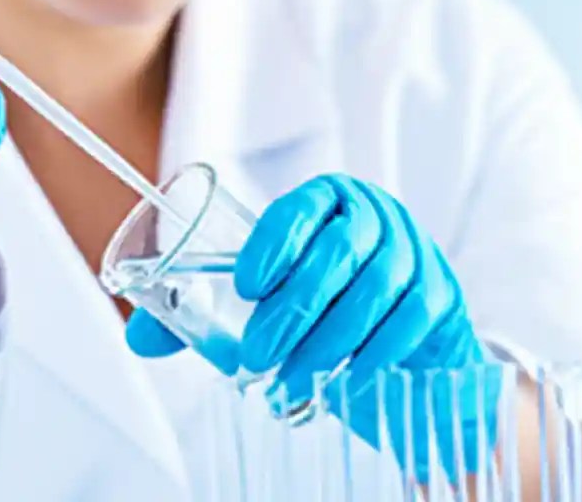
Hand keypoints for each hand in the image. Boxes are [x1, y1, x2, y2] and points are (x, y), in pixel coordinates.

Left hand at [126, 175, 499, 481]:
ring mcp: (415, 251)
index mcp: (325, 201)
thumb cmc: (317, 309)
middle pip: (340, 250)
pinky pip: (410, 320)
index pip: (302, 207)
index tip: (245, 286)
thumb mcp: (258, 304)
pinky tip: (342, 380)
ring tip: (290, 379)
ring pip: (376, 287)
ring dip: (329, 339)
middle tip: (257, 353)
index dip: (275, 241)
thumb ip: (198, 313)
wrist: (398, 340)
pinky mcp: (440, 295)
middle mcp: (375, 216)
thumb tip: (141, 339)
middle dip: (296, 306)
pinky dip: (373, 354)